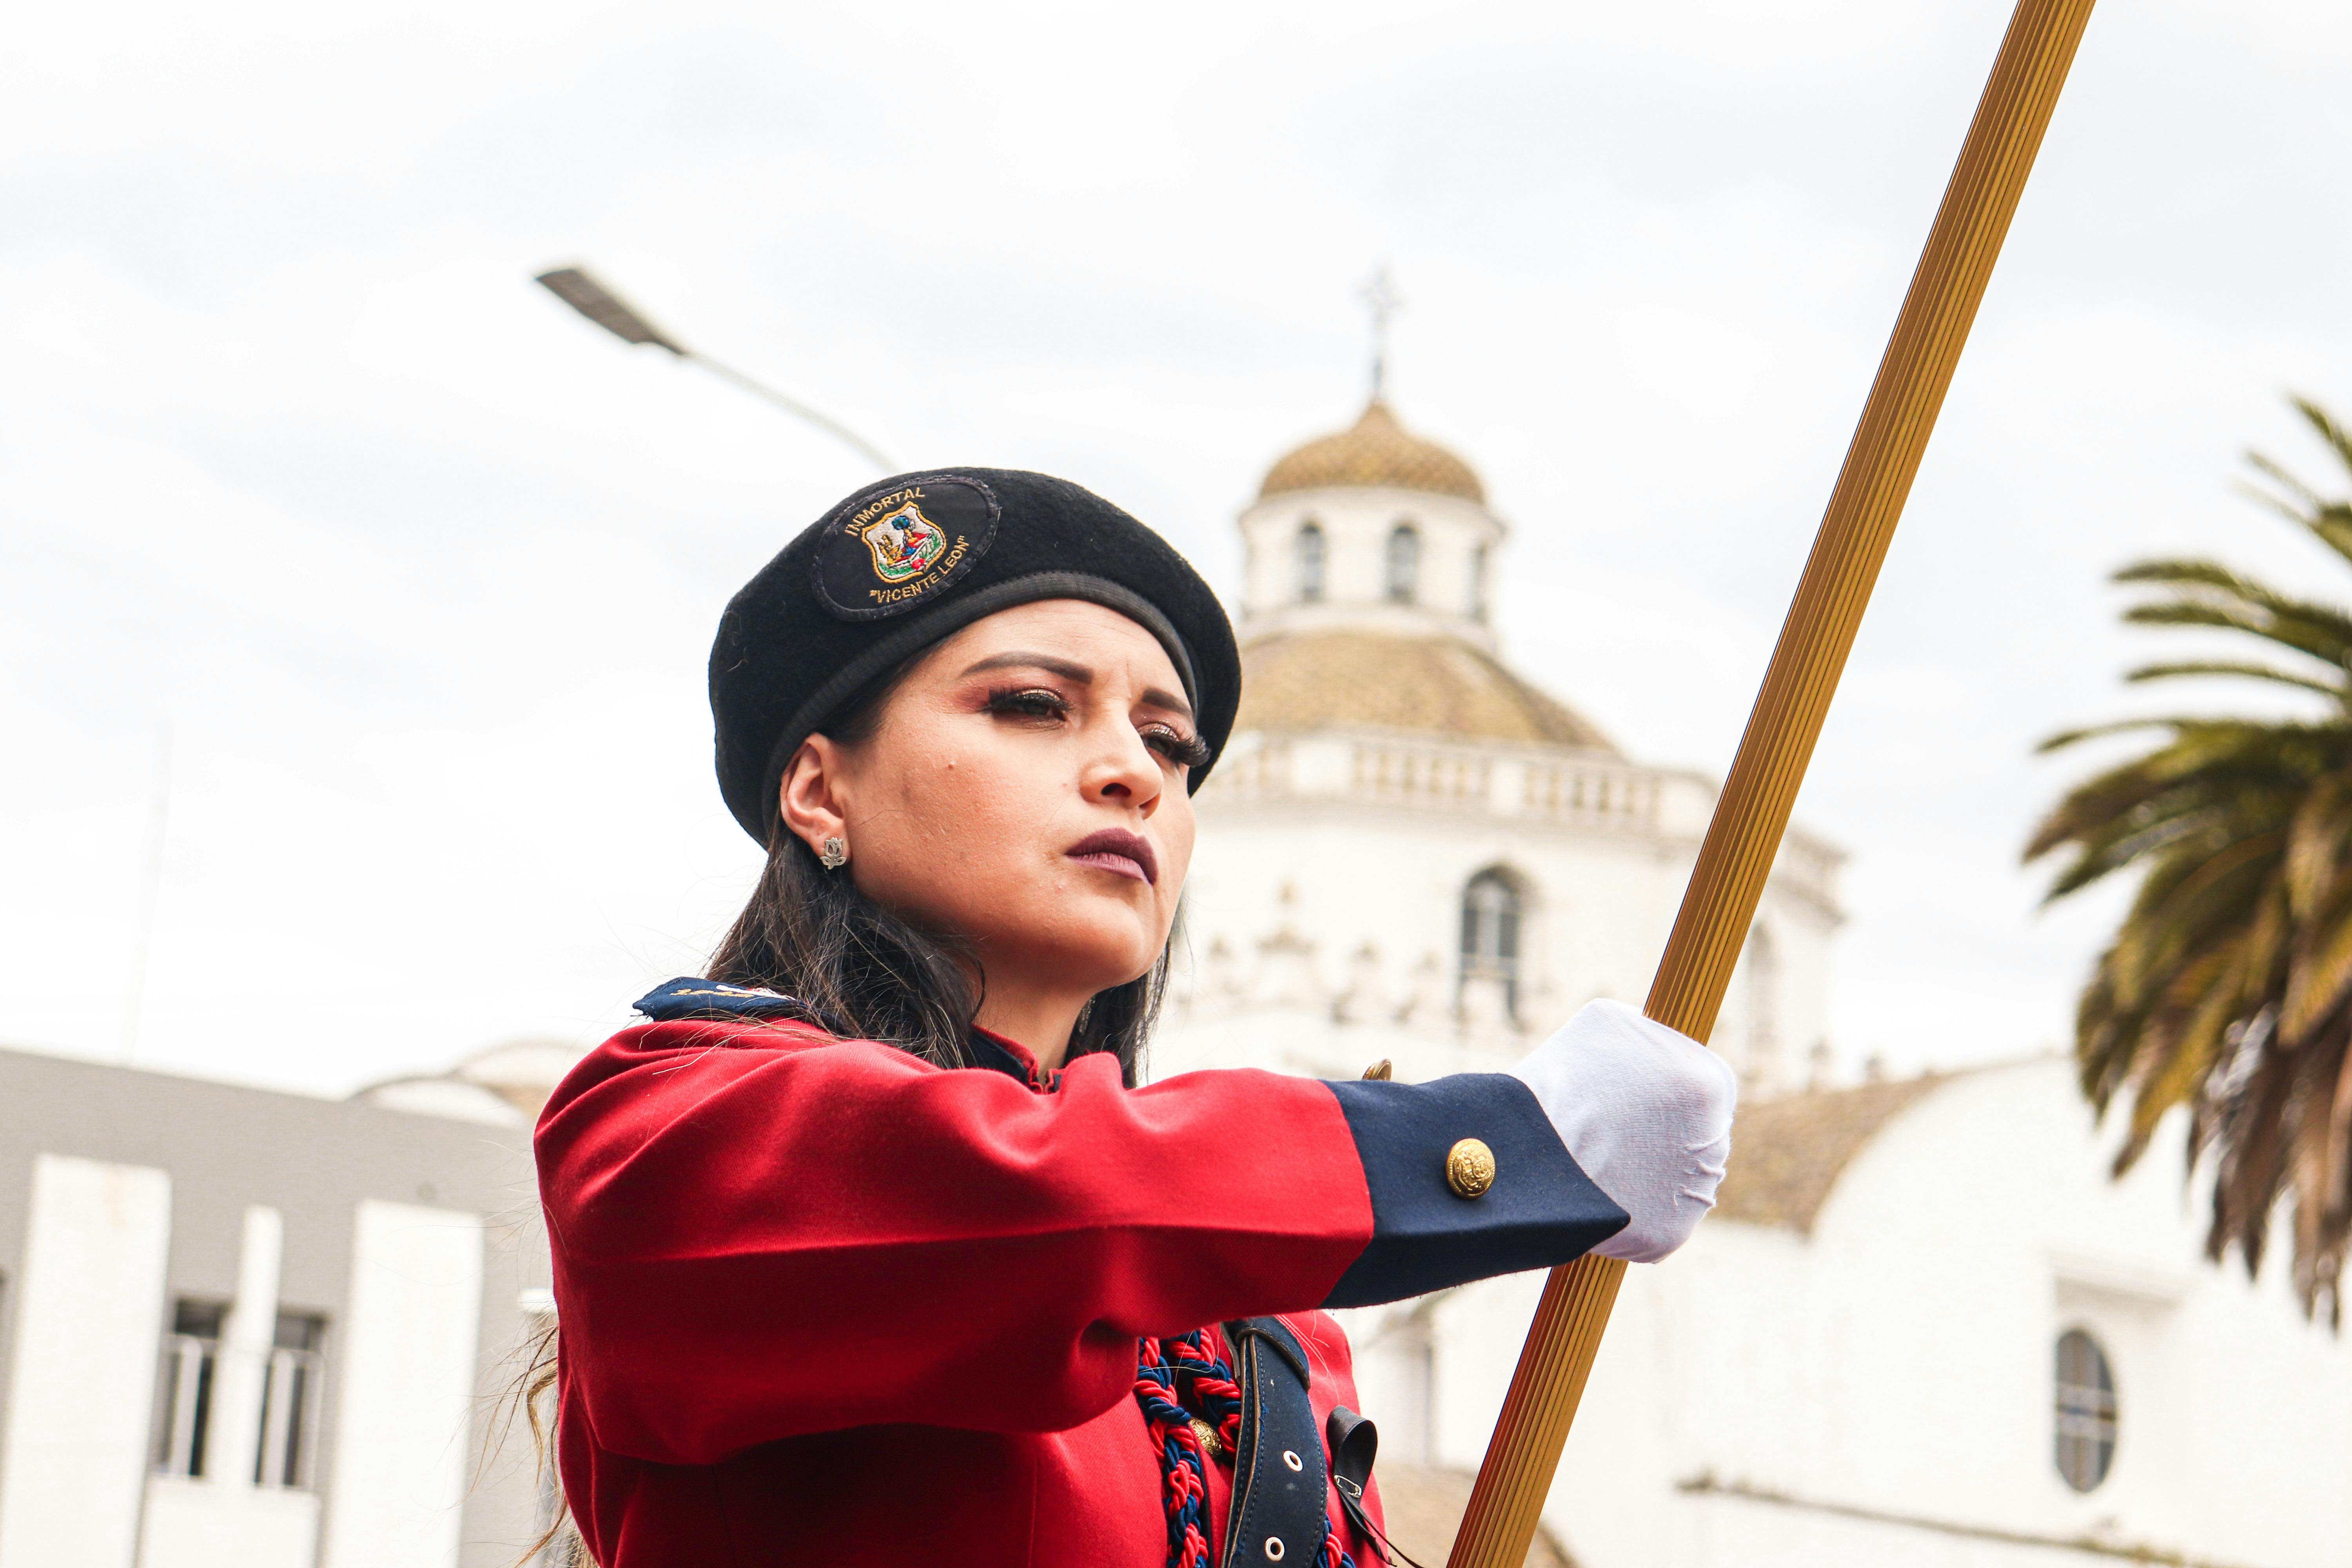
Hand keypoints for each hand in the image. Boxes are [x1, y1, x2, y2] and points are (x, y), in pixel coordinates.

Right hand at [1507, 999, 1735, 1262]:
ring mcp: (1696, 1193)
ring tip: (1603, 1159)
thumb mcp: (1607, 1023)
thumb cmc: (1559, 1079)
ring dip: (1655, 1173)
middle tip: (1617, 1129)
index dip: (1677, 1090)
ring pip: (1683, 1180)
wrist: (1525, 1153)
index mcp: (1708, 1083)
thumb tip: (1658, 1041)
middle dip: (1668, 1134)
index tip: (1645, 1096)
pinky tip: (1602, 1192)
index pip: (1712, 1087)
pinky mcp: (1672, 1234)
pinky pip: (1661, 1220)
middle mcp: (1715, 1141)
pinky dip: (1636, 1211)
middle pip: (1703, 1137)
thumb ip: (1649, 1033)